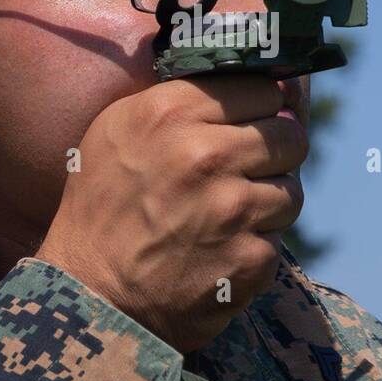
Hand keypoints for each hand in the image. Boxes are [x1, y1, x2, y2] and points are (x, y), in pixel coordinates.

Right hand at [35, 74, 306, 353]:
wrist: (89, 296)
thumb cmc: (102, 207)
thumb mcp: (120, 129)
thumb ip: (183, 97)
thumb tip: (267, 84)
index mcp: (171, 112)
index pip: (263, 88)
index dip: (261, 107)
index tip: (250, 124)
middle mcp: (206, 154)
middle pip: (290, 136)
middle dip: (273, 155)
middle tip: (242, 175)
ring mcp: (233, 209)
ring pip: (292, 191)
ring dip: (267, 205)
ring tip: (224, 219)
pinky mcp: (250, 259)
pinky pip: (278, 241)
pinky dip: (254, 249)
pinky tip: (218, 254)